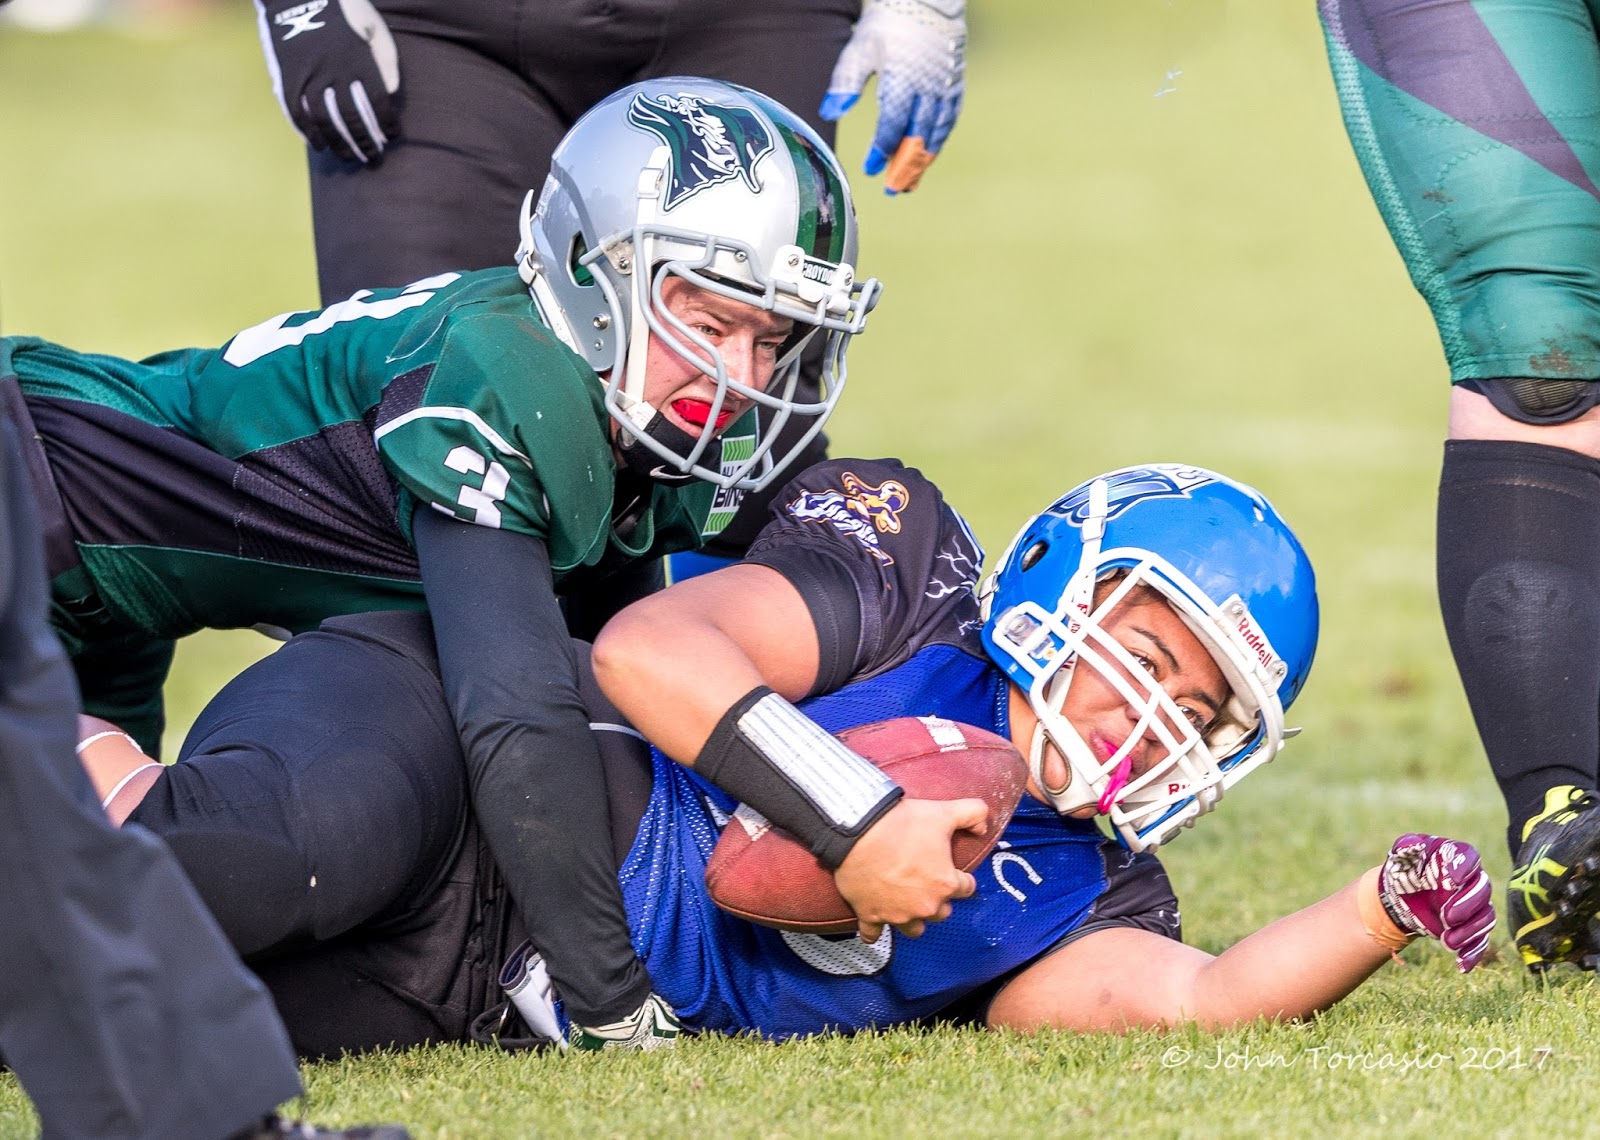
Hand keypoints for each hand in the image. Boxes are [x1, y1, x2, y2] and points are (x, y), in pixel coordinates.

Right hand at [255, 0, 400, 162]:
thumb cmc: (344, 8)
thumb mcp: (374, 25)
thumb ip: (387, 59)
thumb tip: (392, 94)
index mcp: (358, 59)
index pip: (378, 102)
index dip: (387, 124)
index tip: (392, 137)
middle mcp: (334, 71)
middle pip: (353, 117)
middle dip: (365, 142)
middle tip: (373, 157)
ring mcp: (308, 74)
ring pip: (325, 120)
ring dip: (338, 143)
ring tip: (348, 157)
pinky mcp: (286, 75)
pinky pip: (296, 111)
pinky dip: (307, 132)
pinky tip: (317, 144)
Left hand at [819, 0, 965, 194]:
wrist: (925, 1)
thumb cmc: (887, 24)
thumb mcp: (860, 49)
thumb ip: (845, 82)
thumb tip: (829, 112)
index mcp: (901, 81)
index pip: (891, 125)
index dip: (881, 150)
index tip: (871, 168)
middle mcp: (926, 88)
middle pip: (916, 138)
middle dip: (904, 166)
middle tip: (894, 190)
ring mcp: (944, 87)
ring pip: (936, 132)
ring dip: (923, 160)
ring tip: (911, 181)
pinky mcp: (955, 84)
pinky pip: (949, 119)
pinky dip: (938, 140)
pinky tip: (928, 154)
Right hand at [834, 797, 984, 942]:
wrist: (858, 829)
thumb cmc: (900, 823)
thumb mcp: (944, 812)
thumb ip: (973, 814)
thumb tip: (983, 825)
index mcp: (945, 883)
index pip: (966, 889)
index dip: (960, 877)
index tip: (951, 869)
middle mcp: (925, 905)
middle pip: (942, 912)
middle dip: (938, 899)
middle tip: (926, 882)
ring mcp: (897, 914)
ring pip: (914, 929)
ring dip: (913, 918)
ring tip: (907, 903)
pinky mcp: (870, 916)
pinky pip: (873, 935)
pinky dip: (873, 930)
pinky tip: (875, 921)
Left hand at [1378, 833, 1495, 971]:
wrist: (1403, 894)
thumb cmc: (1405, 868)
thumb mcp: (1401, 855)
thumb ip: (1406, 847)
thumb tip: (1410, 846)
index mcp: (1455, 856)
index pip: (1469, 857)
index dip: (1465, 867)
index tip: (1453, 879)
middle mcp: (1470, 880)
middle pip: (1482, 891)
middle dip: (1467, 906)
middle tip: (1447, 917)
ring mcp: (1473, 904)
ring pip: (1485, 918)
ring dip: (1469, 932)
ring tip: (1446, 942)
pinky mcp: (1470, 926)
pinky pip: (1480, 941)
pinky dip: (1473, 954)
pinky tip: (1462, 966)